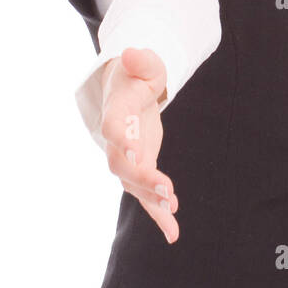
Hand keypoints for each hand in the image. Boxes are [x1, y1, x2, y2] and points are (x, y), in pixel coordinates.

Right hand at [99, 47, 178, 244]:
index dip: (122, 138)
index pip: (114, 127)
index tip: (134, 150)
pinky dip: (158, 216)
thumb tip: (132, 53)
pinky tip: (173, 234)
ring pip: (133, 184)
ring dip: (151, 199)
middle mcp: (116, 140)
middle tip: (166, 188)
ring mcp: (126, 158)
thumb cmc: (137, 76)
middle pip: (122, 163)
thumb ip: (142, 63)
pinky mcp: (139, 169)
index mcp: (117, 111)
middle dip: (142, 177)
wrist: (125, 92)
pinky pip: (145, 197)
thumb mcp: (145, 65)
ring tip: (172, 210)